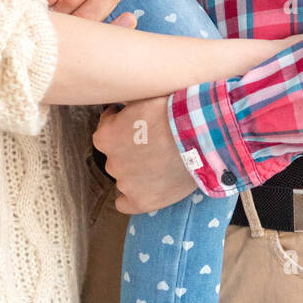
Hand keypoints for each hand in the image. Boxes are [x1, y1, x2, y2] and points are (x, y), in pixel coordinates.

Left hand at [93, 96, 195, 212]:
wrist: (197, 136)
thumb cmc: (173, 112)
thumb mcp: (142, 99)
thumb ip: (127, 106)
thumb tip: (122, 104)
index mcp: (106, 137)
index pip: (104, 132)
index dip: (119, 126)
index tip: (133, 123)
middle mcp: (111, 162)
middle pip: (116, 157)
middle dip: (130, 150)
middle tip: (152, 143)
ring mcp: (126, 184)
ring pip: (124, 178)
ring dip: (136, 171)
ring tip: (160, 163)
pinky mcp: (142, 201)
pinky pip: (125, 204)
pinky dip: (133, 197)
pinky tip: (146, 189)